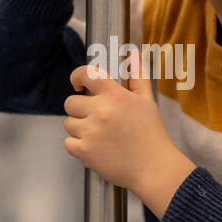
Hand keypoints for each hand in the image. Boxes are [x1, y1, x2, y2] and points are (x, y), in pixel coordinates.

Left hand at [64, 51, 193, 212]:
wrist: (154, 168)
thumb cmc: (152, 134)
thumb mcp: (147, 101)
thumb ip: (137, 76)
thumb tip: (133, 53)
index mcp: (115, 96)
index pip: (86, 74)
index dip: (77, 77)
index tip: (79, 85)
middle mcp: (100, 111)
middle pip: (70, 103)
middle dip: (80, 110)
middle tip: (97, 119)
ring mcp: (90, 132)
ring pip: (68, 123)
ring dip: (79, 128)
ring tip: (100, 136)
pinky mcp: (85, 151)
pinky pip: (68, 143)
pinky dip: (78, 146)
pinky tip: (95, 148)